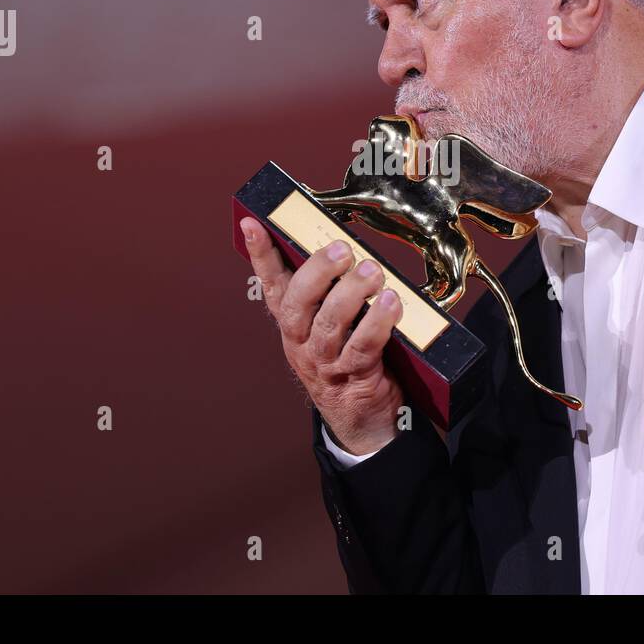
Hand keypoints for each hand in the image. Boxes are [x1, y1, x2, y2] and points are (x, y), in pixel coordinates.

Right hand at [240, 216, 404, 454]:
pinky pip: (363, 346)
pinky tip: (391, 303)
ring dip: (351, 293)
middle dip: (318, 272)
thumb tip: (345, 249)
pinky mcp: (353, 376)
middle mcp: (301, 342)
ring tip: (373, 272)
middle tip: (342, 250)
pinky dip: (378, 322)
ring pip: (330, 324)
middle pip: (298, 304)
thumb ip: (332, 294)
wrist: (363, 419)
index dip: (261, 255)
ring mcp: (324, 362)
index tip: (252, 223)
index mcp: (293, 324)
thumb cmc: (348, 360)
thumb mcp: (330, 327)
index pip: (272, 285)